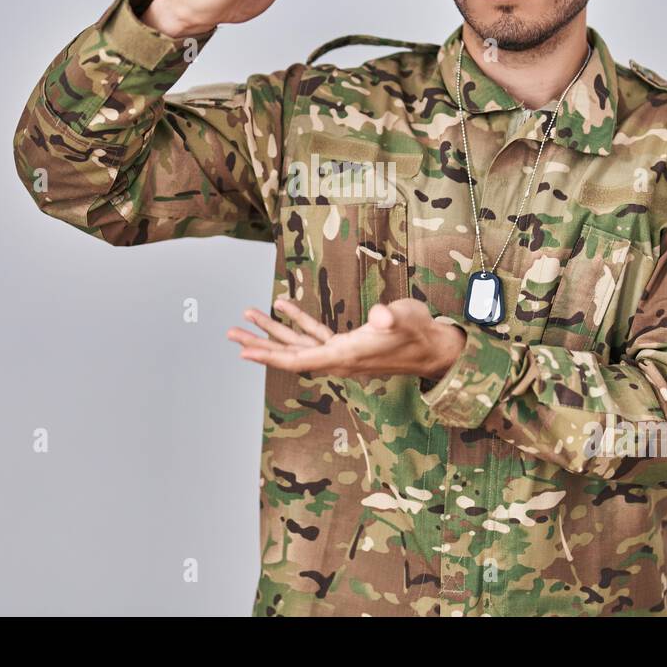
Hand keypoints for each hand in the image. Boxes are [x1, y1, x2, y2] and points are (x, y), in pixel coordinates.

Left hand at [226, 297, 466, 380]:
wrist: (436, 348)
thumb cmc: (420, 333)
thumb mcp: (406, 319)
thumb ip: (392, 318)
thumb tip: (381, 316)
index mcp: (345, 355)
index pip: (299, 360)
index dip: (269, 356)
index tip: (243, 353)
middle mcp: (338, 358)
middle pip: (289, 355)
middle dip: (259, 345)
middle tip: (231, 335)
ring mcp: (341, 352)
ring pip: (298, 344)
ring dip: (272, 331)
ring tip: (248, 315)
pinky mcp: (348, 344)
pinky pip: (314, 335)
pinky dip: (297, 321)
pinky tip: (283, 306)